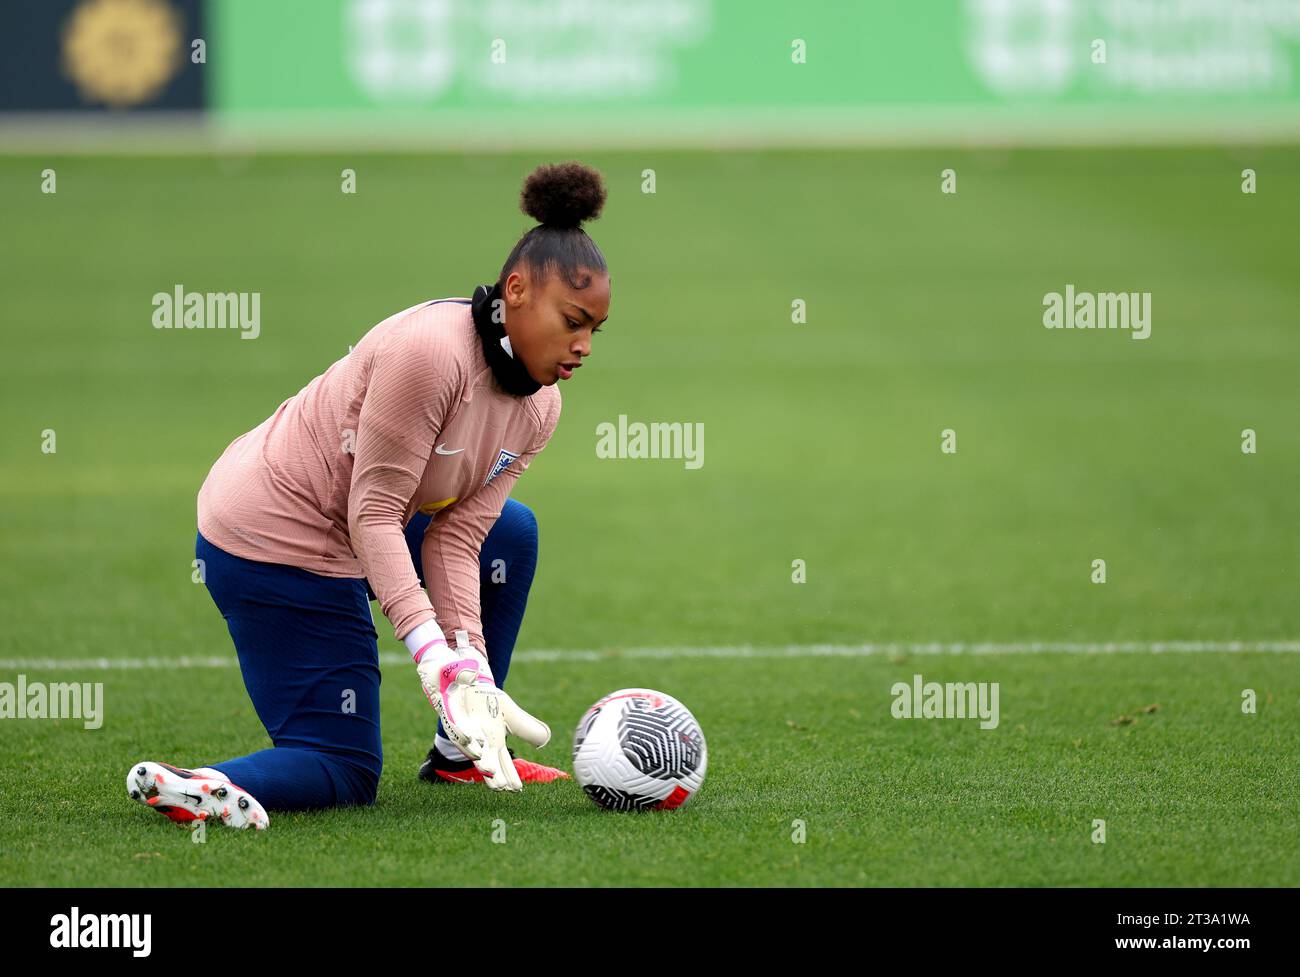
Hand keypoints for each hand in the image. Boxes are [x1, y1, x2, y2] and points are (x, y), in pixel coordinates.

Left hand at [414, 633, 550, 790]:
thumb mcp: (511, 716)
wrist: (468, 685)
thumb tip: (545, 741)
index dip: (510, 776)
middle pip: (488, 763)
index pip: (504, 764)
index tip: (516, 789)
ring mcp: (466, 734)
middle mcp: (480, 743)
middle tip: (501, 787)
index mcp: (494, 743)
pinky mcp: (453, 722)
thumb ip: (527, 728)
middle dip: (493, 775)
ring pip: (472, 750)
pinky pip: (458, 730)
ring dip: (480, 759)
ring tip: (488, 770)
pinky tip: (473, 740)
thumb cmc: (489, 703)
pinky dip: (465, 736)